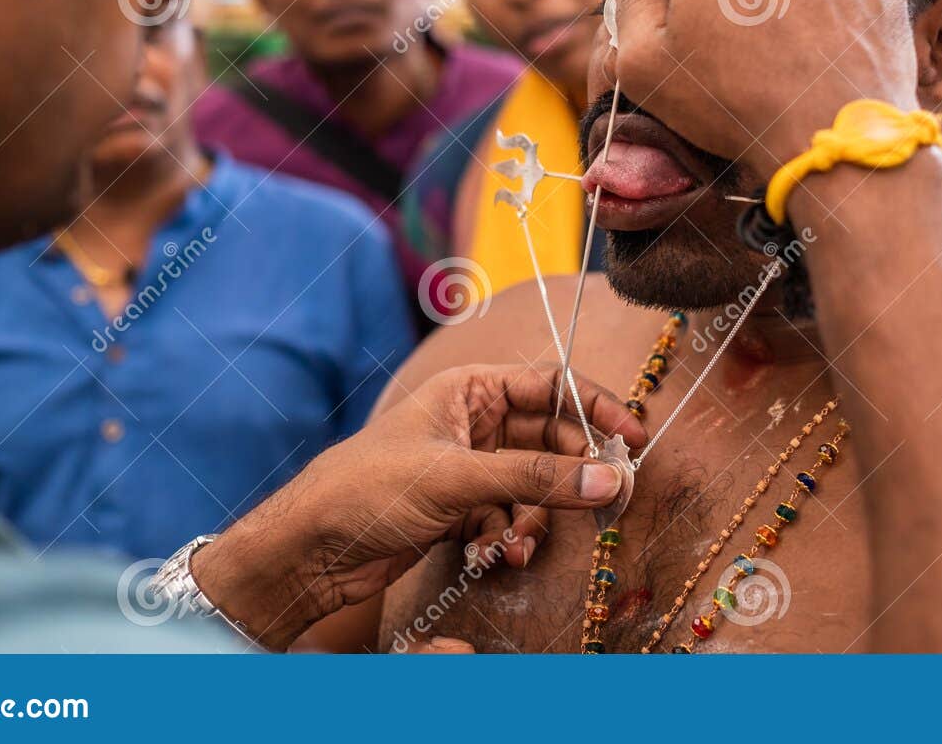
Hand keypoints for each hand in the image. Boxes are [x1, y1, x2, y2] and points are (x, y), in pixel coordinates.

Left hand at [191, 364, 644, 649]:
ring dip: (535, 518)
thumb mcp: (456, 479)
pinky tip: (491, 556)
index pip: (551, 386)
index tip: (632, 438)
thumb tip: (608, 481)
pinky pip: (508, 519)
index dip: (595, 408)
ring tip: (519, 543)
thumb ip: (536, 480)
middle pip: (549, 442)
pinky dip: (508, 538)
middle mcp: (472, 424)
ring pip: (532, 488)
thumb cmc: (367, 488)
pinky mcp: (458, 511)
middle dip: (570, 476)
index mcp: (469, 390)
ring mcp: (467, 470)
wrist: (309, 550)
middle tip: (603, 503)